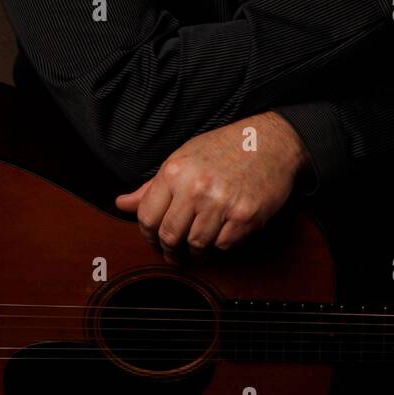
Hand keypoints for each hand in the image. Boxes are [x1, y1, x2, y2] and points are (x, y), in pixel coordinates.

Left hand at [114, 111, 309, 261]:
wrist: (271, 141)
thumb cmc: (226, 148)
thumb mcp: (184, 158)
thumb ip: (153, 186)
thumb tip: (122, 204)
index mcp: (175, 171)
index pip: (147, 217)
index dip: (148, 234)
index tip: (154, 238)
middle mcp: (196, 187)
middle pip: (170, 236)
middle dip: (170, 250)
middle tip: (174, 253)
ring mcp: (222, 203)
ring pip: (196, 245)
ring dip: (195, 252)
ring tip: (198, 245)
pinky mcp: (245, 217)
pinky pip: (223, 245)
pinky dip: (220, 244)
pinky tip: (222, 231)